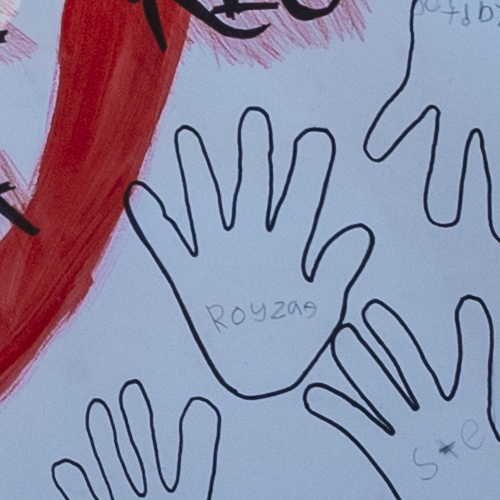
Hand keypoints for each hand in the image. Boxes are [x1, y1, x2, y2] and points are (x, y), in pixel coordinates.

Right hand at [51, 378, 311, 499]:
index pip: (195, 470)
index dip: (197, 440)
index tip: (201, 405)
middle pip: (148, 460)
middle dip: (141, 426)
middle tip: (134, 388)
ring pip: (119, 476)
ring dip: (108, 446)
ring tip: (100, 411)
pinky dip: (80, 493)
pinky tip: (66, 467)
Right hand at [127, 110, 368, 401]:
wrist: (261, 381)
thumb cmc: (297, 341)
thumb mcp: (324, 307)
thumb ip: (336, 271)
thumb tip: (360, 234)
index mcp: (287, 249)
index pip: (301, 202)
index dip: (308, 172)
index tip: (317, 137)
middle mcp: (250, 245)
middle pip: (252, 192)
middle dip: (254, 157)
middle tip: (255, 118)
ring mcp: (217, 259)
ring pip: (207, 207)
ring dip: (197, 175)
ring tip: (188, 137)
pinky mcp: (190, 282)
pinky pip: (168, 247)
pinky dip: (153, 224)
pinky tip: (138, 195)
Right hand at [303, 295, 499, 499]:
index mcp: (474, 418)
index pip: (474, 370)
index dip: (474, 339)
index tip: (470, 304)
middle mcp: (439, 419)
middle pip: (414, 372)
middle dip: (396, 342)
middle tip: (375, 308)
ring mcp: (412, 438)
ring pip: (384, 394)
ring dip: (363, 368)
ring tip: (342, 337)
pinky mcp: (393, 461)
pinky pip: (363, 432)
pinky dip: (340, 413)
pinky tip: (316, 394)